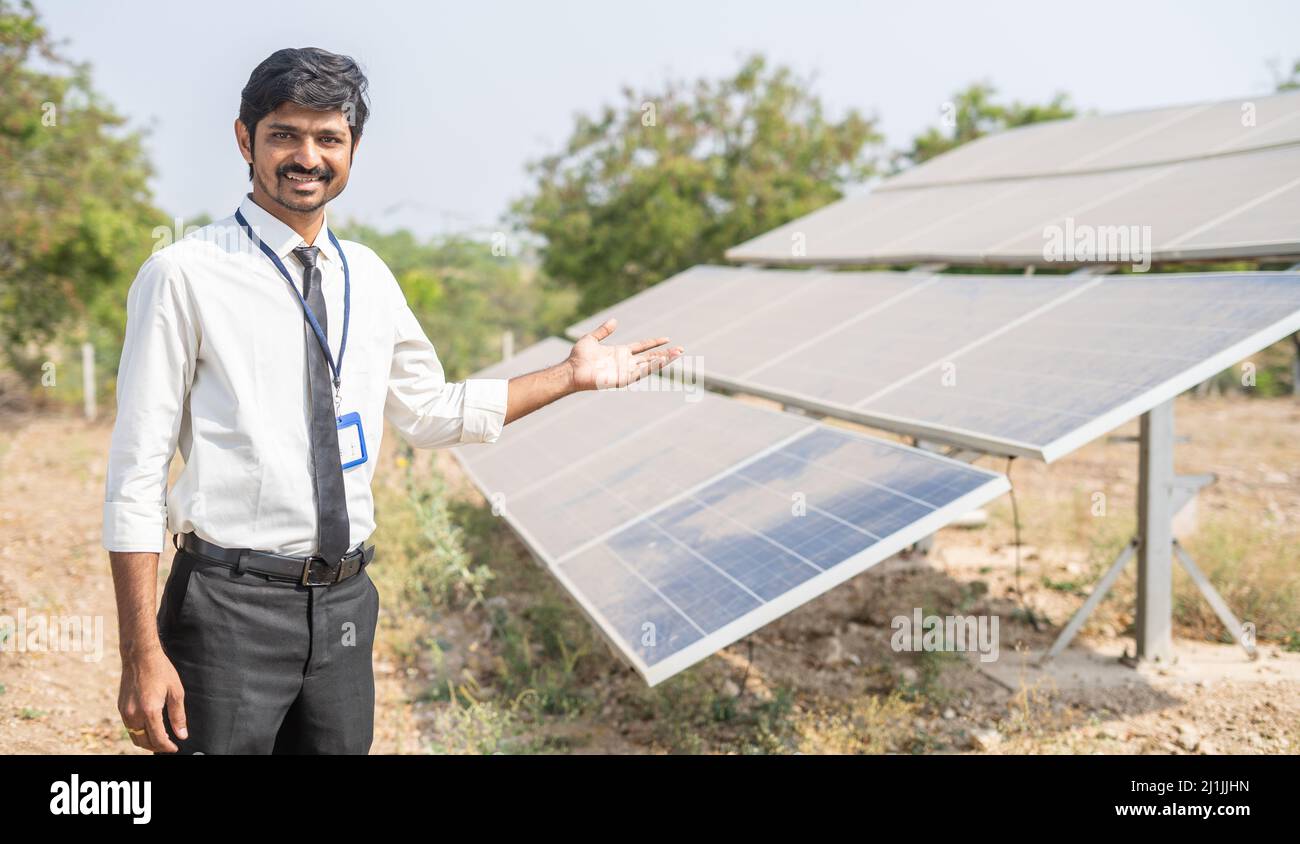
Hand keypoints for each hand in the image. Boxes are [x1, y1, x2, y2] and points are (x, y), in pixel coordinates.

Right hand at [118, 645, 186, 752]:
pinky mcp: (120, 708)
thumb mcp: (176, 692)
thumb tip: (182, 734)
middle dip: (157, 747)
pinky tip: (149, 727)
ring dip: (146, 741)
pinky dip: (138, 732)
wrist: (139, 656)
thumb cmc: (160, 671)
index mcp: (149, 711)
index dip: (167, 747)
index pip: (158, 739)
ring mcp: (125, 712)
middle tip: (168, 745)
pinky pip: (129, 727)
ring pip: (134, 737)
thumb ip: (178, 716)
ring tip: (160, 738)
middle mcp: (134, 714)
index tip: (174, 748)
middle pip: (144, 742)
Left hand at [567, 317, 683, 390]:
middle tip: (681, 349)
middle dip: (666, 354)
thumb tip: (614, 320)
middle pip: (650, 357)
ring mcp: (625, 371)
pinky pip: (640, 373)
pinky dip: (652, 367)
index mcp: (620, 353)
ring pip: (649, 365)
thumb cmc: (578, 357)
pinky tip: (662, 361)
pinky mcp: (623, 379)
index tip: (667, 339)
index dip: (654, 343)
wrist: (572, 370)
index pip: (642, 347)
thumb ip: (603, 330)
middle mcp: (625, 362)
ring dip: (664, 360)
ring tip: (678, 354)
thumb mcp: (592, 339)